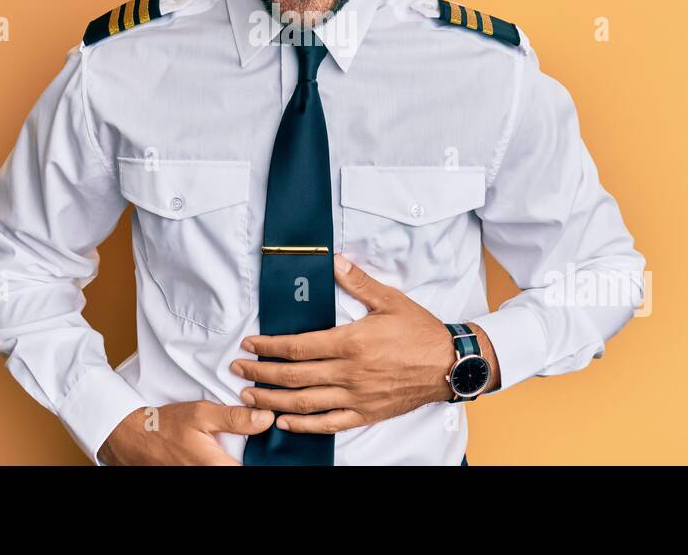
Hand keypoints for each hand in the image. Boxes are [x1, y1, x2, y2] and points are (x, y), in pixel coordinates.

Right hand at [97, 401, 275, 465]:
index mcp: (217, 467)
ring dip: (233, 459)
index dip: (262, 458)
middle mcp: (209, 477)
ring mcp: (199, 480)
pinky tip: (218, 452)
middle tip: (247, 443)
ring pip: (228, 471)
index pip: (251, 469)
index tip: (265, 447)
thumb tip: (267, 418)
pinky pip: (216, 471)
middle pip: (239, 470)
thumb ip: (236, 418)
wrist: (133, 439)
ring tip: (229, 446)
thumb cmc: (166, 426)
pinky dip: (220, 462)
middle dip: (246, 458)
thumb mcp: (202, 413)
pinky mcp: (192, 477)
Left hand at [229, 253, 461, 434]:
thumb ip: (357, 282)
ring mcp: (356, 397)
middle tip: (238, 370)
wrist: (450, 364)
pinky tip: (284, 422)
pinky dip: (303, 426)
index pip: (298, 347)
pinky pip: (328, 424)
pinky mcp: (366, 413)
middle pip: (293, 377)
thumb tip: (333, 262)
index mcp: (351, 343)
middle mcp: (349, 373)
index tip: (250, 345)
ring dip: (272, 401)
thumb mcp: (389, 300)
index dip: (269, 347)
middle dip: (261, 374)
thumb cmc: (420, 332)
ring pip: (304, 404)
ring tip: (250, 396)